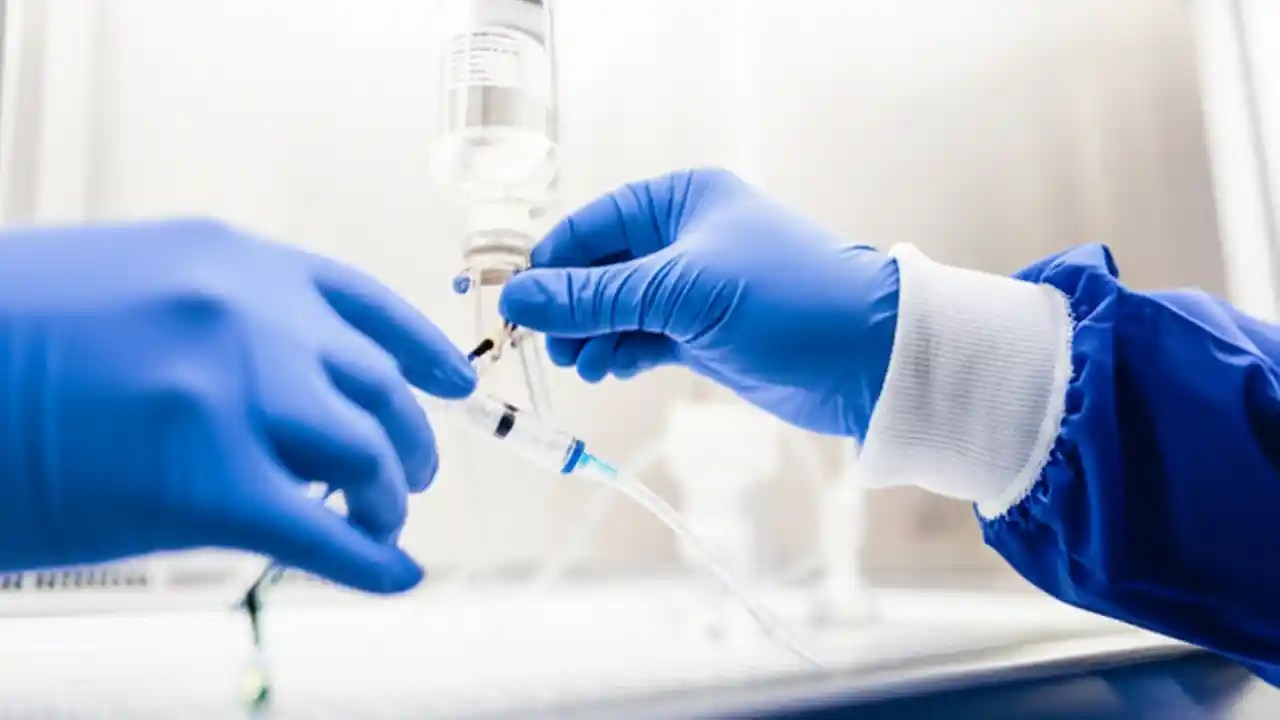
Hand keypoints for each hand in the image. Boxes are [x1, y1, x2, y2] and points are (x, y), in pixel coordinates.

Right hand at [0, 219, 474, 592]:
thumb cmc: (10, 337)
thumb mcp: (130, 286)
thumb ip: (224, 316)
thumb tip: (296, 373)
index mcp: (232, 261)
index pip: (366, 305)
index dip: (422, 353)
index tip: (455, 387)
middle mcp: (251, 315)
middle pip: (379, 389)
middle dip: (407, 443)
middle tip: (408, 480)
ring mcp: (234, 394)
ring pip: (367, 458)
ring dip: (387, 502)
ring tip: (379, 525)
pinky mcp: (207, 485)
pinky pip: (327, 534)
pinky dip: (372, 562)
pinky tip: (393, 577)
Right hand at [500, 168, 897, 437]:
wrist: (866, 358)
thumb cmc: (786, 298)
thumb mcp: (680, 290)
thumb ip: (595, 296)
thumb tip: (519, 296)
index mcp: (681, 199)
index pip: (592, 224)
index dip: (551, 263)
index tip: (515, 302)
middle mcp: (684, 236)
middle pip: (600, 269)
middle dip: (571, 307)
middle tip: (549, 345)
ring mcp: (693, 286)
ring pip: (618, 308)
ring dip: (592, 335)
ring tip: (582, 364)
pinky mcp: (703, 332)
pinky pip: (643, 336)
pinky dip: (621, 351)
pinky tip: (607, 368)